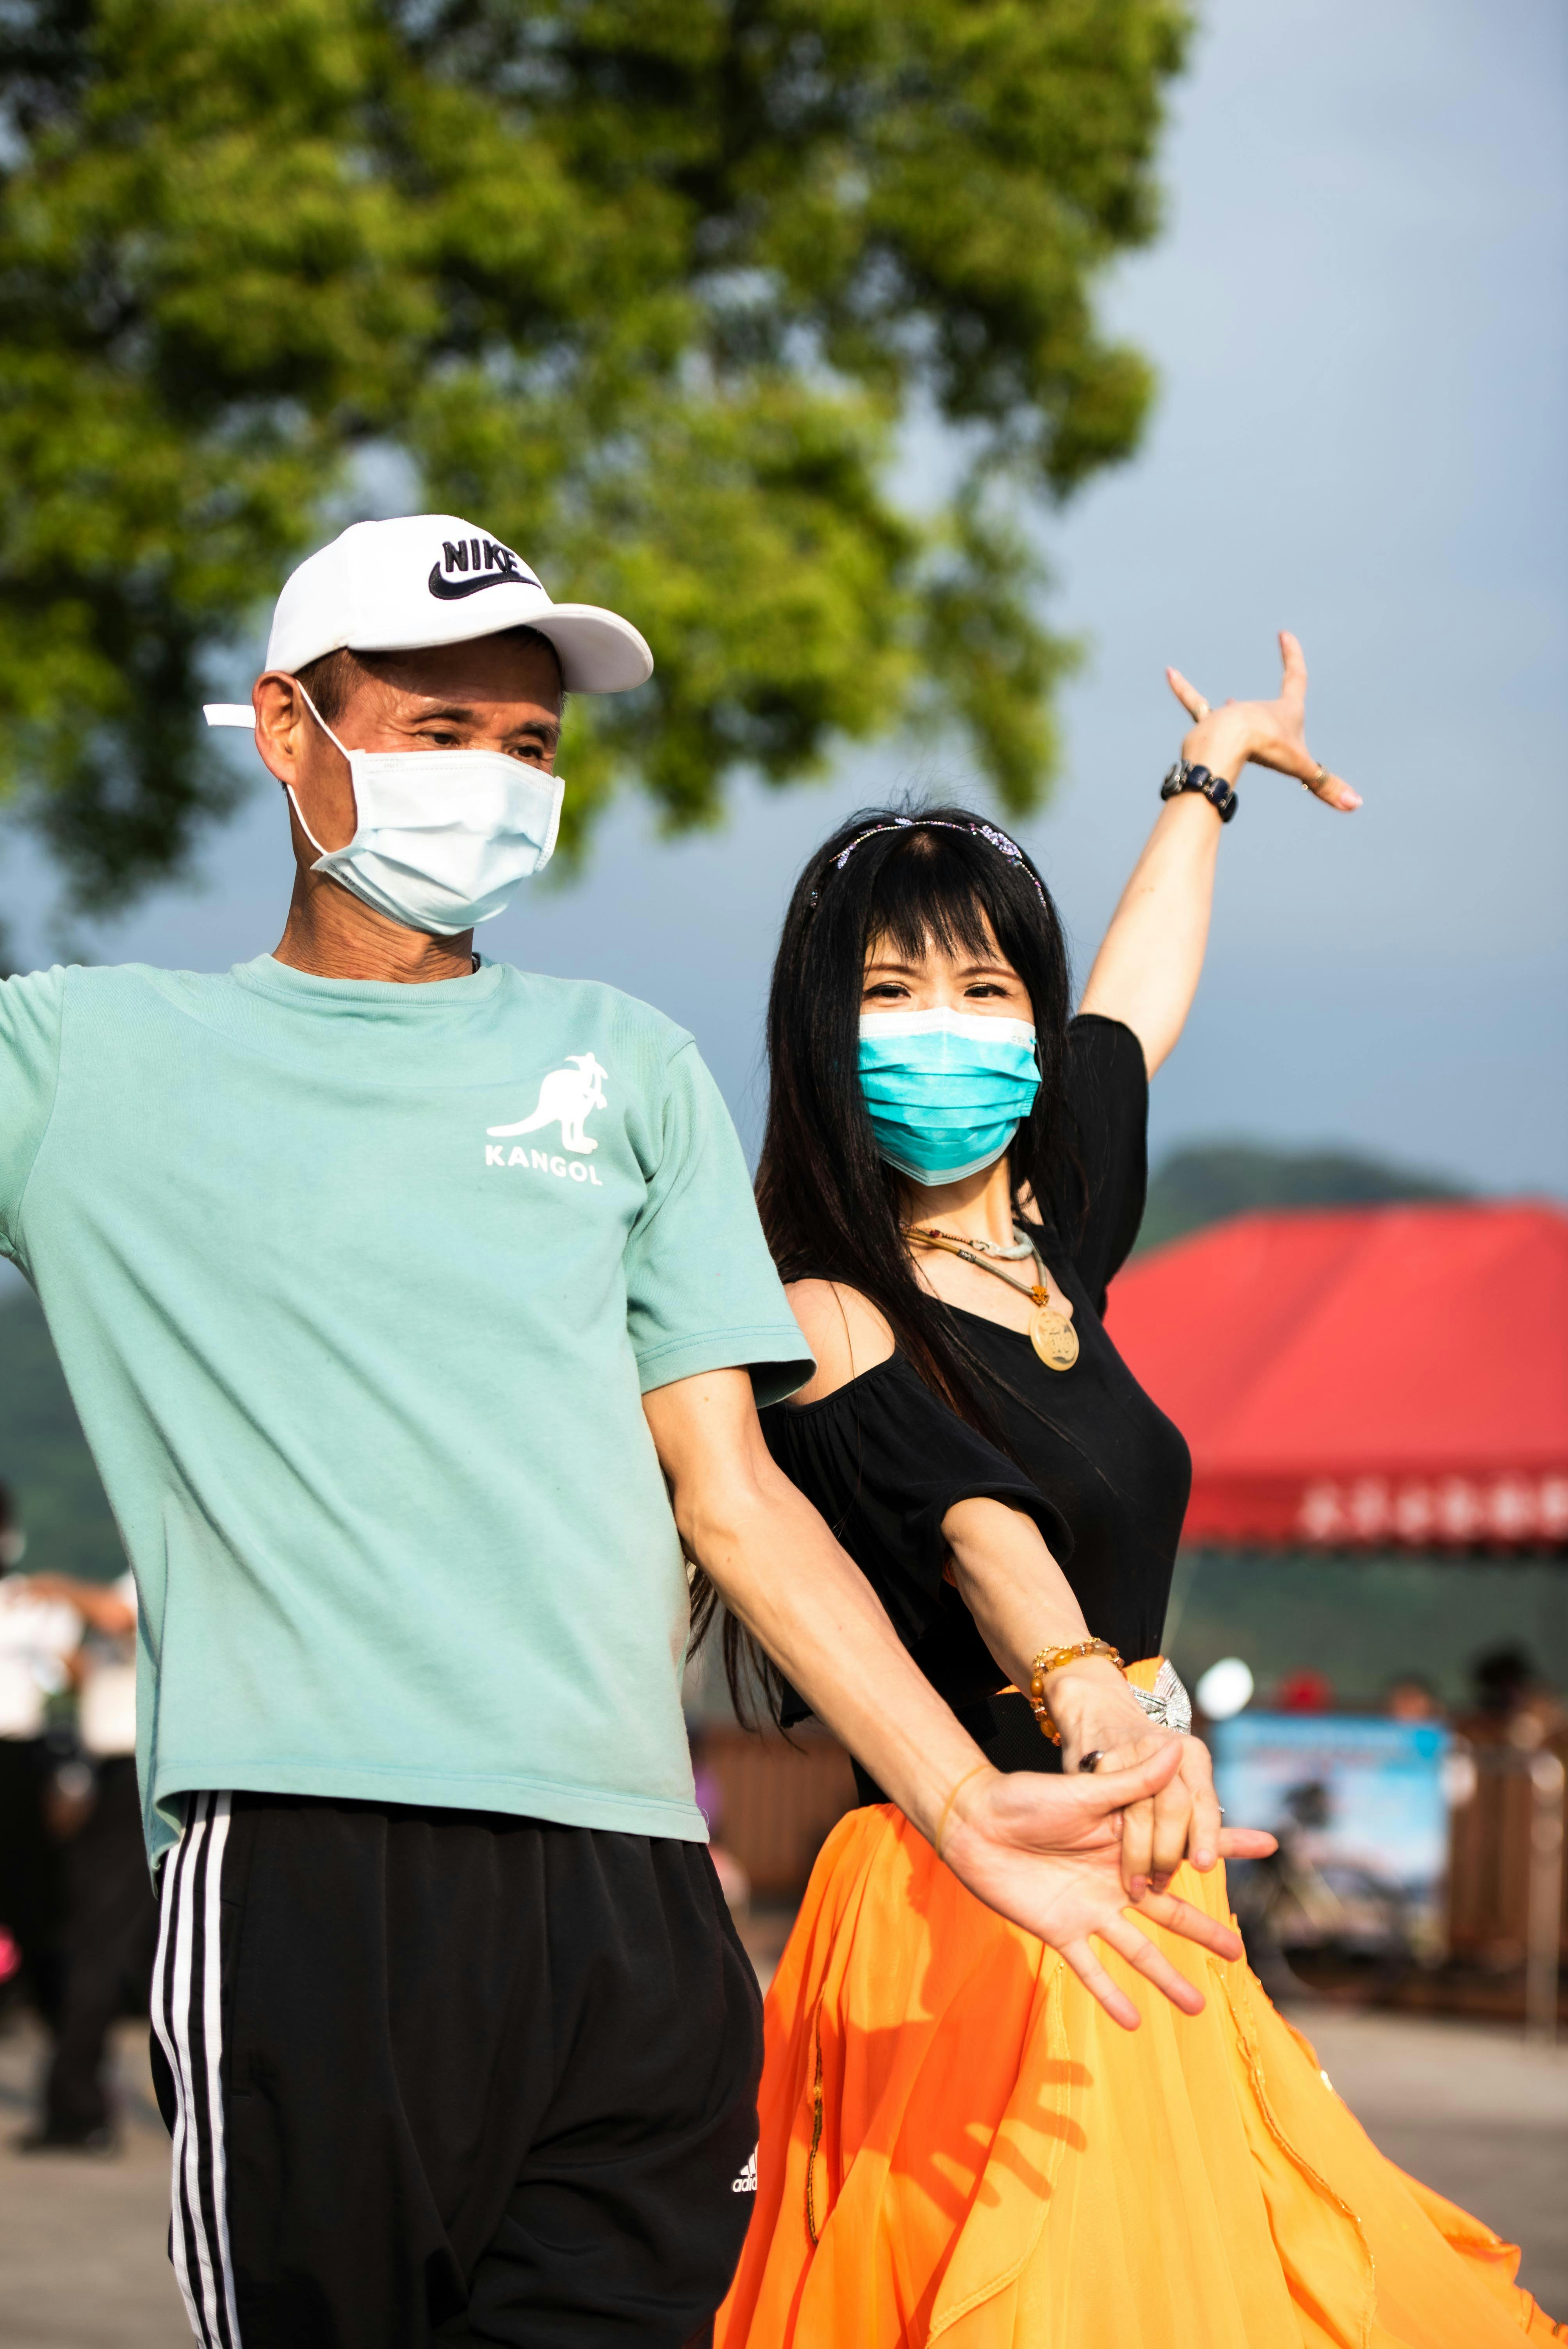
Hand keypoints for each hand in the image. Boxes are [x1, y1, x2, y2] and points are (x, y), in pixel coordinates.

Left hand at [939, 1745, 1277, 2031]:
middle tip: (1238, 1955)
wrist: (974, 1822)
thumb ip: (1132, 1781)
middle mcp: (1115, 1880)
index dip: (1225, 1847)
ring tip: (1198, 2007)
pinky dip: (1110, 1995)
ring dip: (1167, 1978)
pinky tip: (1134, 2022)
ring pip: (1138, 1949)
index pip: (1184, 1846)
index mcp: (1127, 1842)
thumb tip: (1177, 1748)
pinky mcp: (1060, 1931)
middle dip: (1204, 1932)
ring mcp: (1090, 1909)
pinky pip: (1089, 1969)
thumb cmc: (1024, 1797)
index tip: (1269, 1845)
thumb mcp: (1083, 1788)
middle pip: (1169, 1910)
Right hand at [1047, 1663, 1270, 1897]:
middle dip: (1168, 1851)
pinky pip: (1110, 1805)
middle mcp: (1165, 1747)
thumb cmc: (1149, 1764)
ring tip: (1139, 1883)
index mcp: (1192, 1754)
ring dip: (1139, 1854)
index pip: (1204, 1801)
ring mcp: (1131, 1752)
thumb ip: (1205, 1820)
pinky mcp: (1100, 1760)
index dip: (1206, 1835)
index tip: (1203, 1866)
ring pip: (1139, 1811)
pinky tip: (1113, 1854)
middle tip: (1163, 1882)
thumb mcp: (1182, 1782)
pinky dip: (1113, 1836)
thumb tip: (1262, 1848)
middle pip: (1173, 1806)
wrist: (1102, 1714)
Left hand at [1166, 630, 1359, 811]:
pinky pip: (1194, 702)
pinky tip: (1169, 671)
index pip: (1295, 677)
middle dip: (1272, 719)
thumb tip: (1356, 805)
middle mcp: (1258, 708)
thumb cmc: (1267, 747)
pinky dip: (1182, 689)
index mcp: (1285, 711)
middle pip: (1268, 709)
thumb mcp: (1302, 766)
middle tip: (1271, 734)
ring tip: (1227, 706)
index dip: (1292, 657)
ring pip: (1233, 711)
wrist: (1229, 740)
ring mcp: (1232, 714)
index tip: (1284, 635)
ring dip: (1233, 711)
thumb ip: (1327, 786)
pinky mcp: (1208, 723)